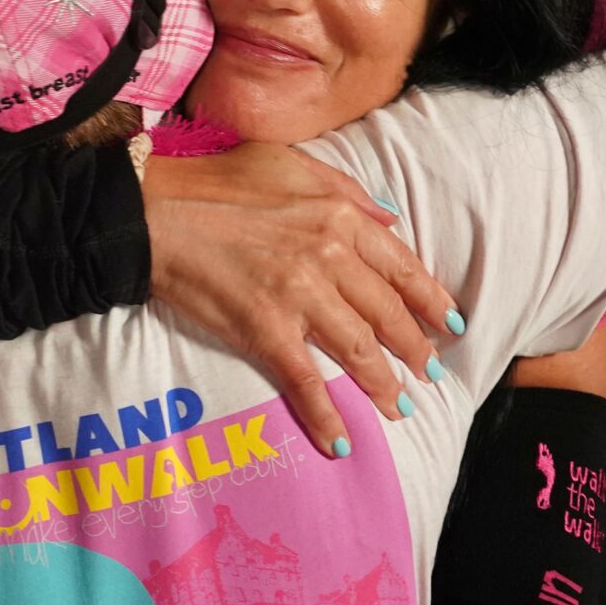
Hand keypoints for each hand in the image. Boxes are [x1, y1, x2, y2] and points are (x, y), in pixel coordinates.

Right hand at [143, 145, 460, 456]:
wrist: (156, 213)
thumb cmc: (217, 182)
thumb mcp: (292, 163)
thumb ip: (347, 190)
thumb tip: (389, 217)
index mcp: (340, 216)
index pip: (402, 266)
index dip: (431, 300)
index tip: (450, 323)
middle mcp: (330, 257)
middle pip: (388, 314)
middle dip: (416, 350)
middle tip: (432, 375)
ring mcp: (300, 297)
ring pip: (359, 351)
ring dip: (385, 385)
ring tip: (401, 407)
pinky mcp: (266, 330)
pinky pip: (307, 381)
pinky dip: (326, 415)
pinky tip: (341, 440)